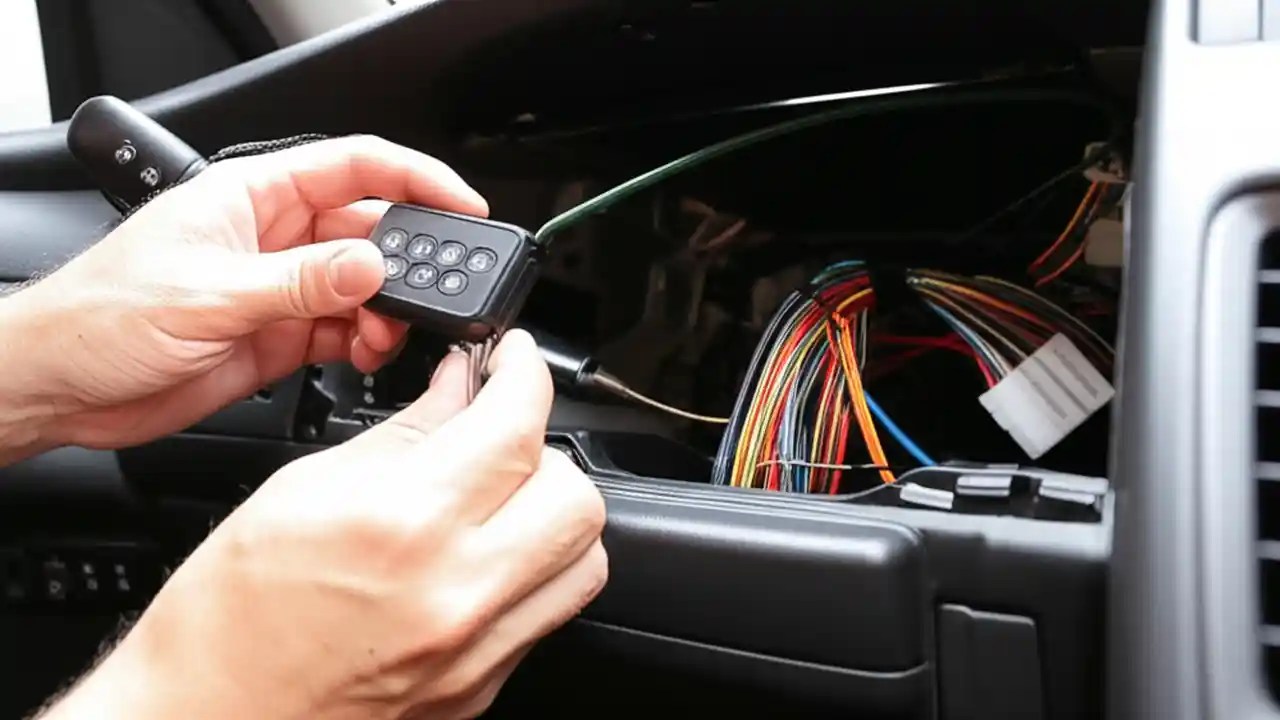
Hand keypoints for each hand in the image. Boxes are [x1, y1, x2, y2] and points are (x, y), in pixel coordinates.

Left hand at [0, 136, 486, 454]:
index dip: (415, 178)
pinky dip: (365, 343)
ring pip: (362, 286)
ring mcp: (279, 287)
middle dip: (407, 259)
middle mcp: (274, 237)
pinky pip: (344, 329)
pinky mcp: (278, 335)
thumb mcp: (209, 292)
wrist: (60, 387)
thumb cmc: (101, 316)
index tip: (463, 205)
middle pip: (368, 230)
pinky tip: (364, 352)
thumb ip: (299, 282)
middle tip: (433, 290)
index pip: (354, 167)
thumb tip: (370, 266)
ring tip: (385, 333)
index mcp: (253, 196)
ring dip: (386, 310)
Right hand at [43, 331, 608, 719]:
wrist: (207, 719)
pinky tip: (485, 554)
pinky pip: (548, 610)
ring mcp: (476, 648)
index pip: (515, 425)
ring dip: (552, 511)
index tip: (513, 360)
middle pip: (575, 494)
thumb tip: (458, 387)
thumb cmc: (227, 619)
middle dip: (545, 446)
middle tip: (502, 433)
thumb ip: (402, 434)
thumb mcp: (300, 491)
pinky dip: (533, 569)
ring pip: (582, 556)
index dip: (524, 373)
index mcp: (402, 525)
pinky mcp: (482, 685)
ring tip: (500, 498)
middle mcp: (455, 591)